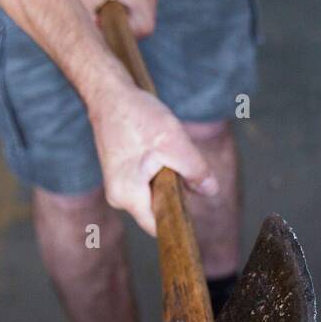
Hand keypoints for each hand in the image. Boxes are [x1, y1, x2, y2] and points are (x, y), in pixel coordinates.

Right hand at [88, 81, 218, 234]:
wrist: (109, 94)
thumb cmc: (136, 116)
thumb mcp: (174, 143)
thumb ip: (195, 171)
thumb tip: (211, 191)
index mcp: (127, 196)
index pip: (157, 227)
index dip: (178, 221)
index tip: (194, 207)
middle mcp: (118, 198)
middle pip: (157, 209)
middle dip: (175, 193)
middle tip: (179, 164)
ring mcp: (117, 187)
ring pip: (154, 194)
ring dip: (167, 179)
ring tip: (164, 152)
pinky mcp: (121, 176)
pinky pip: (147, 184)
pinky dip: (158, 171)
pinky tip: (157, 150)